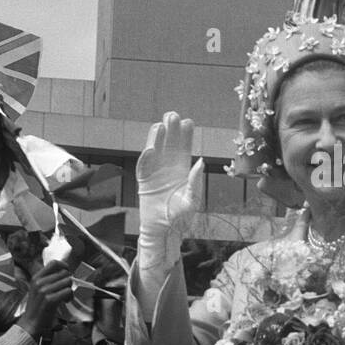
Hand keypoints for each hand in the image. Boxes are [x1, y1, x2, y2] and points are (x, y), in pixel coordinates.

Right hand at [17, 260, 73, 338]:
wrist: (31, 323)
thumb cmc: (38, 306)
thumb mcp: (39, 288)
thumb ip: (49, 279)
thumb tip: (65, 270)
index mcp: (36, 277)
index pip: (54, 263)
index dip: (64, 266)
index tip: (67, 273)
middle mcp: (39, 282)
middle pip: (64, 273)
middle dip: (68, 282)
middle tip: (65, 291)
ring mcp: (44, 291)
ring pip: (68, 282)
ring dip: (70, 290)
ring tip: (65, 297)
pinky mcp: (50, 300)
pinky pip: (68, 291)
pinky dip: (70, 297)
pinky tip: (65, 302)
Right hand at [137, 112, 204, 238]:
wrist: (163, 229)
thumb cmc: (179, 215)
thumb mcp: (192, 199)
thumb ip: (195, 181)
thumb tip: (201, 161)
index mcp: (182, 169)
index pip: (184, 148)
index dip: (186, 135)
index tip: (188, 122)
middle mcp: (168, 167)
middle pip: (169, 144)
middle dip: (171, 130)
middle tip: (173, 115)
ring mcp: (155, 172)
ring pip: (155, 150)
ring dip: (157, 138)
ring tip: (161, 125)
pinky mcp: (143, 180)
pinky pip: (144, 166)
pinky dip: (146, 157)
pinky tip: (150, 148)